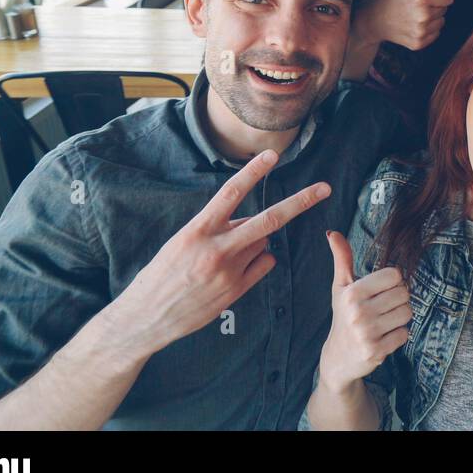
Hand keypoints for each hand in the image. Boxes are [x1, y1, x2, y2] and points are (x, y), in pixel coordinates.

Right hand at [112, 150, 330, 356]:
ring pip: (263, 242)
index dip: (253, 172)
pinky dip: (260, 261)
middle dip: (300, 202)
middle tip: (324, 188)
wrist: (147, 317)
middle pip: (268, 220)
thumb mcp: (181, 242)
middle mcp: (216, 249)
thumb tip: (247, 220)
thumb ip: (215, 228)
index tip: (273, 155)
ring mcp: (229, 272)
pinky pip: (264, 265)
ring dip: (256, 240)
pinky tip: (238, 269)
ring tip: (226, 255)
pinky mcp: (236, 291)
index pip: (230, 193)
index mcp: (197, 231)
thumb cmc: (161, 274)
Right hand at [317, 230, 410, 392]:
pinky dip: (397, 336)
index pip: (395, 275)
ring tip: (383, 322)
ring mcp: (367, 333)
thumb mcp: (340, 287)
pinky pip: (404, 334)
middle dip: (398, 300)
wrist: (338, 358)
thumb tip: (332, 233)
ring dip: (399, 318)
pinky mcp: (376, 351)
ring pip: (407, 313)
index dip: (392, 283)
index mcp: (352, 292)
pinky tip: (382, 337)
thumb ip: (342, 259)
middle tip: (383, 308)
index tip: (381, 291)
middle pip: (404, 294)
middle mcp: (358, 312)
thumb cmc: (343, 316)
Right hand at [355, 0, 453, 50]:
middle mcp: (423, 16)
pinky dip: (428, 30)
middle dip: (435, 5)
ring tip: (415, 14)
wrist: (372, 21)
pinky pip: (435, 34)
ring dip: (433, 18)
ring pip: (441, 22)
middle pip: (445, 9)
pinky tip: (414, 24)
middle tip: (416, 4)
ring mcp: (421, 32)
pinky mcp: (419, 43)